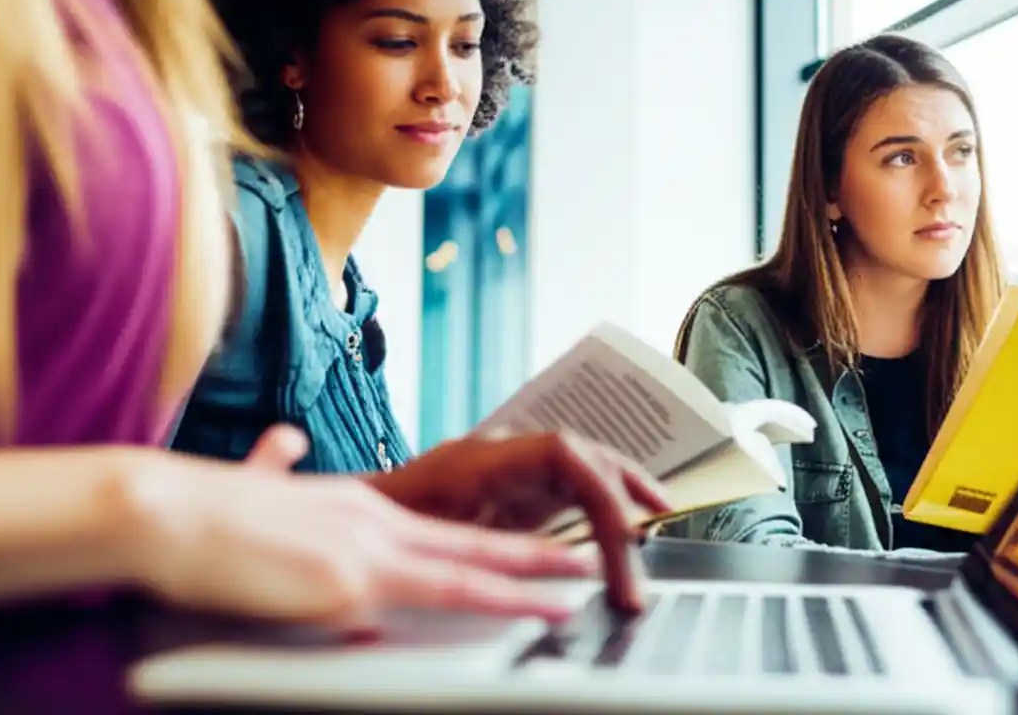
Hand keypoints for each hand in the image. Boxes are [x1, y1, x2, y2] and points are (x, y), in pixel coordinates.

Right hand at [118, 428, 595, 630]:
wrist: (165, 511)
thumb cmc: (204, 511)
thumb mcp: (258, 483)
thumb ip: (281, 466)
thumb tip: (285, 448)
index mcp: (358, 506)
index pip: (444, 528)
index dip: (490, 538)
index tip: (527, 545)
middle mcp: (373, 521)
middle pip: (471, 542)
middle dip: (532, 555)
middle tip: (584, 560)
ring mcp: (364, 551)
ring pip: (465, 571)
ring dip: (522, 585)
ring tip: (568, 595)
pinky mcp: (346, 584)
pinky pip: (427, 603)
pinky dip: (477, 611)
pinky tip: (507, 623)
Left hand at [368, 432, 671, 611]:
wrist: (356, 516)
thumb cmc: (378, 524)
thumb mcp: (419, 540)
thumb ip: (471, 551)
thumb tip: (530, 564)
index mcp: (480, 459)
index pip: (561, 452)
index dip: (601, 486)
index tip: (622, 533)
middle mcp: (505, 454)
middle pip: (583, 460)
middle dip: (622, 503)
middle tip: (640, 559)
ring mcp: (515, 468)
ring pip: (585, 466)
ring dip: (626, 491)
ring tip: (661, 518)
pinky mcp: (520, 488)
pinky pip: (574, 485)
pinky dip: (607, 499)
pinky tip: (631, 519)